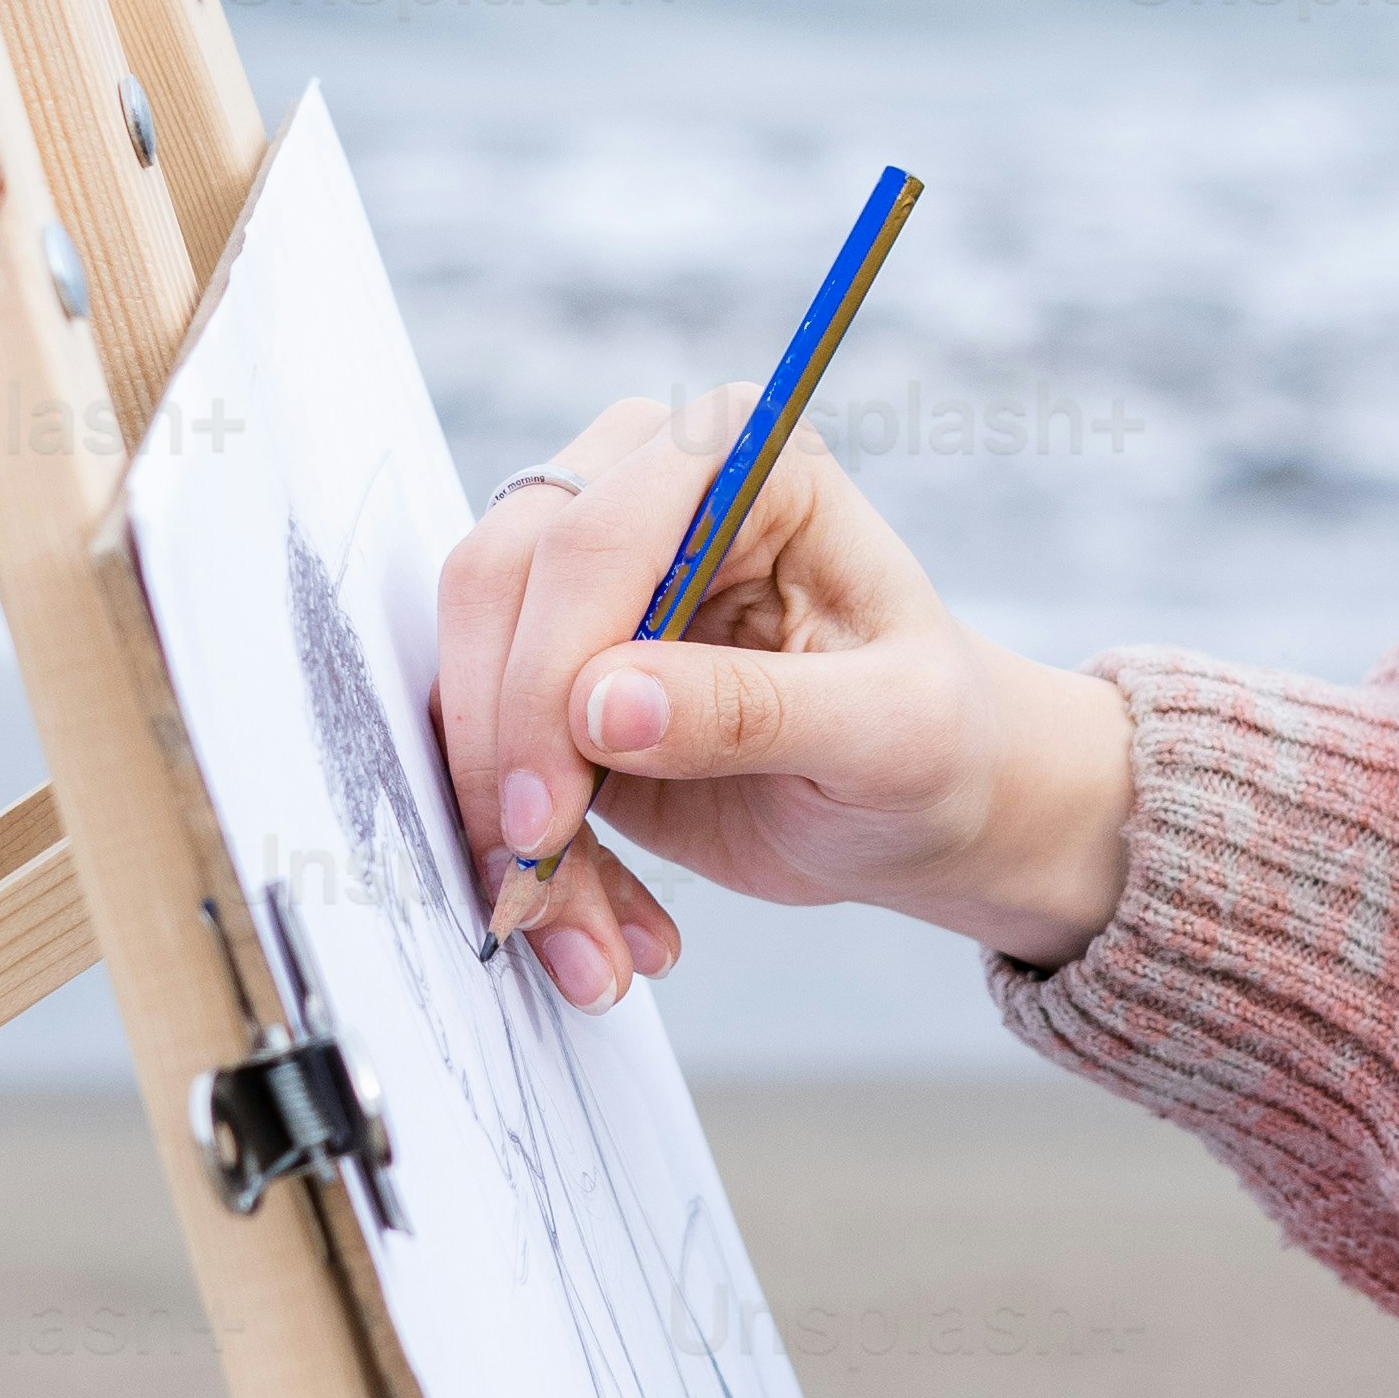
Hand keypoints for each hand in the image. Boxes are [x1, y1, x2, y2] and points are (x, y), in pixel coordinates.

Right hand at [432, 398, 1133, 1006]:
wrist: (921, 801)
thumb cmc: (933, 740)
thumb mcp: (886, 733)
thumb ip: (753, 709)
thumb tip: (602, 705)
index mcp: (738, 452)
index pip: (595, 537)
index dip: (551, 673)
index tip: (550, 815)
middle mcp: (640, 485)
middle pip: (497, 589)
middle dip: (505, 759)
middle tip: (539, 889)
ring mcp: (581, 576)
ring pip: (465, 675)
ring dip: (502, 824)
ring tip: (589, 946)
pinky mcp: (547, 667)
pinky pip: (481, 746)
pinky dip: (520, 850)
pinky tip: (595, 927)